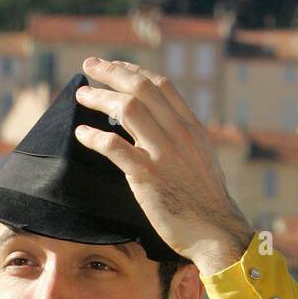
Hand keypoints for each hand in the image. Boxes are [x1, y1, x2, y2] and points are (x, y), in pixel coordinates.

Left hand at [74, 56, 254, 277]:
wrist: (215, 232)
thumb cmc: (206, 203)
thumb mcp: (201, 161)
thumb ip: (183, 142)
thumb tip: (163, 131)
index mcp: (191, 128)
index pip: (161, 86)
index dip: (134, 71)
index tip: (116, 67)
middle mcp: (178, 134)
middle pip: (140, 88)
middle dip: (112, 71)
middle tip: (90, 66)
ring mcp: (163, 154)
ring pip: (127, 109)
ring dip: (99, 98)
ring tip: (82, 96)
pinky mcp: (148, 177)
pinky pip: (115, 148)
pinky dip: (94, 137)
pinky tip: (82, 134)